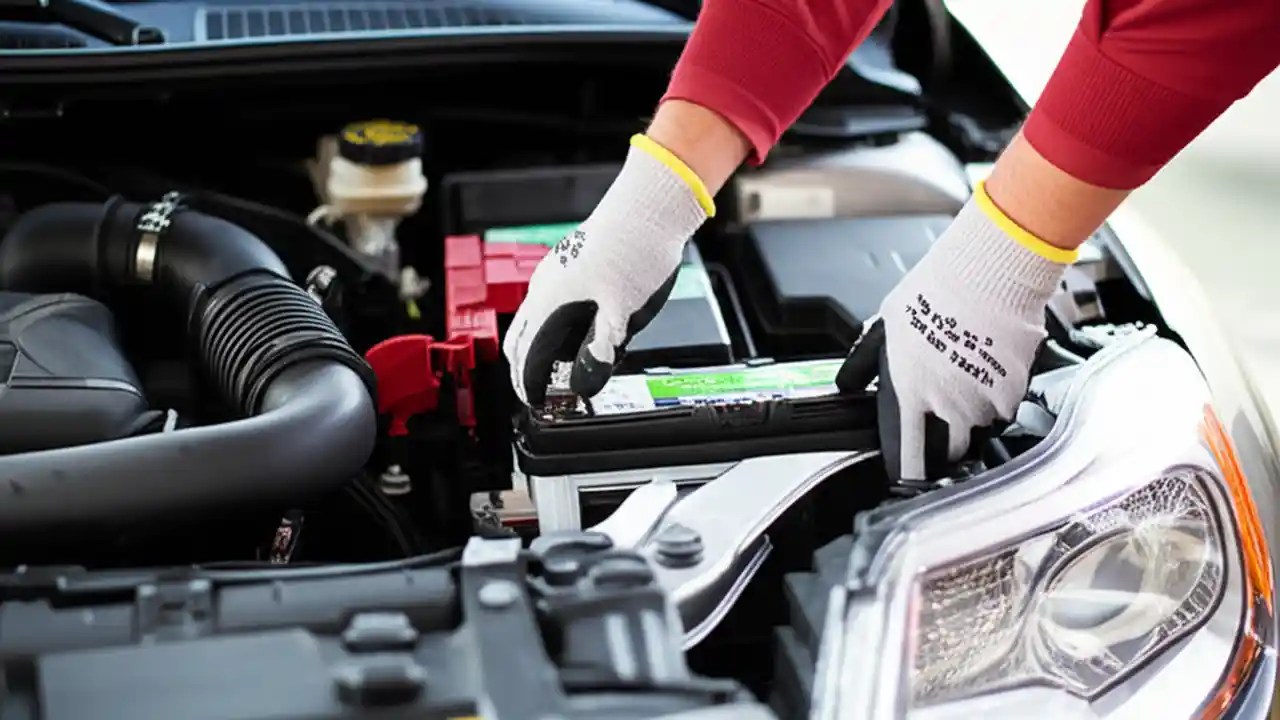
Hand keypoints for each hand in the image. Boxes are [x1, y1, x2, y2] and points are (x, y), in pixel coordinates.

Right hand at [504, 135, 713, 404]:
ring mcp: (557, 273)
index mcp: (550, 302)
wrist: (651, 205)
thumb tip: (583, 385)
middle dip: (530, 370)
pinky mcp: (573, 264)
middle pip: (521, 339)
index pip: (527, 357)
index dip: (531, 386)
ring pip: (538, 321)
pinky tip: (589, 332)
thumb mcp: (621, 317)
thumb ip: (598, 355)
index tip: (538, 404)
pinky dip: (560, 327)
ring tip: (575, 367)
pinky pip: (554, 304)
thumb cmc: (636, 253)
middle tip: (548, 391)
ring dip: (547, 348)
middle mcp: (545, 287)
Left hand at [836, 183, 1073, 480]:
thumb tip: (847, 385)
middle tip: (936, 425)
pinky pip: (1002, 412)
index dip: (904, 470)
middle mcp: (948, 408)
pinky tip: (984, 371)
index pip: (906, 458)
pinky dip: (994, 401)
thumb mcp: (883, 328)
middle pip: (946, 454)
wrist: (989, 273)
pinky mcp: (1014, 393)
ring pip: (977, 433)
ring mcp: (984, 404)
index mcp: (910, 395)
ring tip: (961, 382)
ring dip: (968, 420)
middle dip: (940, 448)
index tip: (903, 471)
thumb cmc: (935, 294)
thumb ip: (863, 365)